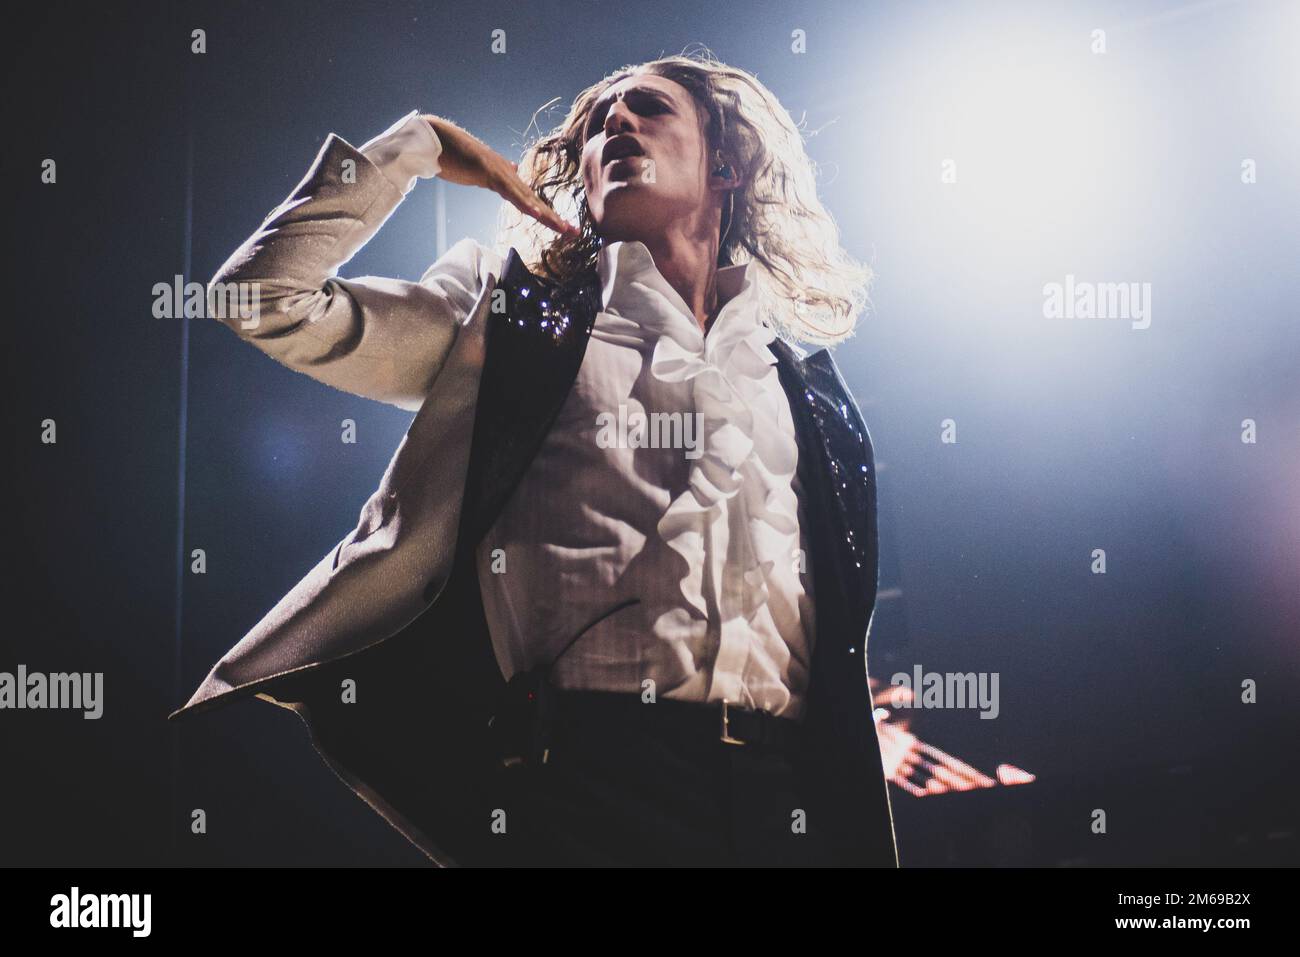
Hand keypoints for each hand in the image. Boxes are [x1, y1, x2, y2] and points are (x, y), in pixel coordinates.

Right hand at [422, 114, 579, 237]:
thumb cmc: (452, 153)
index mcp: (504, 177)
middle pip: (534, 200)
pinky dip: (523, 203)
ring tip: (564, 228)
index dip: (546, 214)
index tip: (561, 227)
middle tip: (574, 232)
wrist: (434, 138)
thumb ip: (496, 172)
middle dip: (554, 218)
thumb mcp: (478, 168)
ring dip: (546, 214)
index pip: (529, 199)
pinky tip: (537, 214)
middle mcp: (506, 174)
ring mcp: (498, 172)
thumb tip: (514, 170)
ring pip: (527, 197)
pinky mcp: (487, 171)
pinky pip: (509, 191)